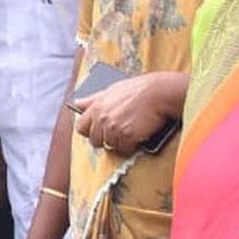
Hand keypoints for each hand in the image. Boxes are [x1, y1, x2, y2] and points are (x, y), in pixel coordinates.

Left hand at [0, 124, 8, 212]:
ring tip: (1, 206)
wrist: (5, 126)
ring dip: (4, 200)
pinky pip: (16, 183)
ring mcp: (12, 172)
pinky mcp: (19, 167)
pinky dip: (13, 190)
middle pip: (0, 197)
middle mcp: (2, 176)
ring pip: (9, 192)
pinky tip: (13, 193)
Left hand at [72, 72, 186, 154]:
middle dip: (106, 139)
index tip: (98, 132)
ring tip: (132, 131)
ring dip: (121, 142)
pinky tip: (139, 136)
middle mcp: (102, 117)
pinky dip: (132, 146)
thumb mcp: (112, 90)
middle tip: (119, 133)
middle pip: (95, 141)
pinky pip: (125, 149)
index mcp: (96, 106)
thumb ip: (94, 99)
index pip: (81, 127)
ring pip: (111, 146)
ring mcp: (113, 127)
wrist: (160, 92)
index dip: (90, 132)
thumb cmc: (139, 90)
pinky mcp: (126, 135)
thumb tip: (77, 103)